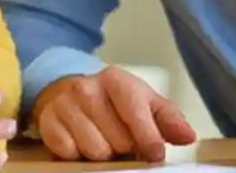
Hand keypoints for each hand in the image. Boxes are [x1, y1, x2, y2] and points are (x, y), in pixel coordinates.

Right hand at [34, 66, 196, 162]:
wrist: (71, 93)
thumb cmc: (114, 102)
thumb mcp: (144, 103)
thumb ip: (168, 119)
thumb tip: (187, 135)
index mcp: (116, 79)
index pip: (137, 115)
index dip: (149, 140)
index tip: (155, 154)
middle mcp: (87, 88)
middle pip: (118, 140)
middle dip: (124, 147)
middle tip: (122, 140)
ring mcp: (65, 105)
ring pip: (95, 151)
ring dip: (103, 154)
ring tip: (104, 141)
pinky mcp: (48, 122)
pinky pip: (70, 153)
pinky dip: (79, 154)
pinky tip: (82, 142)